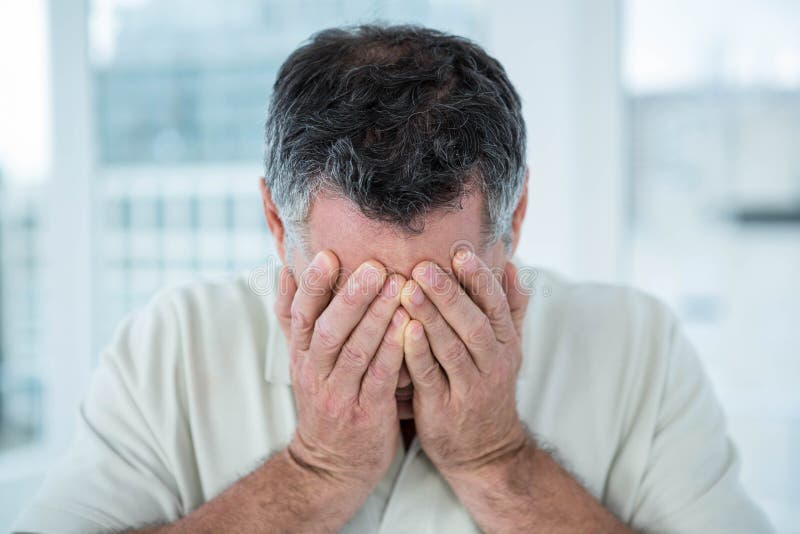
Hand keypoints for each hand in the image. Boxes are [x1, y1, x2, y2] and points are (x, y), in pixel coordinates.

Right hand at [274, 250, 408, 494]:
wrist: (329, 466)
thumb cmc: (324, 401)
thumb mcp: (302, 361)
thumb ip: (297, 319)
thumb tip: (286, 270)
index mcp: (300, 355)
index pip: (299, 315)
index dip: (313, 285)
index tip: (328, 254)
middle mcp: (314, 373)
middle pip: (327, 329)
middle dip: (351, 296)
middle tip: (374, 266)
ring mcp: (338, 395)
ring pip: (355, 351)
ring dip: (377, 317)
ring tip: (398, 286)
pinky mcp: (365, 414)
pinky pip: (379, 378)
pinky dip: (393, 351)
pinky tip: (409, 326)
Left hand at [399, 249, 529, 478]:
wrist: (485, 451)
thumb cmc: (489, 389)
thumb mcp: (508, 350)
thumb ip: (510, 309)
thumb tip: (512, 266)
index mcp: (506, 343)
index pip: (497, 306)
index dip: (479, 279)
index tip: (460, 253)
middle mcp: (493, 364)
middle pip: (474, 324)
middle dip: (449, 294)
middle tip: (423, 267)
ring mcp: (470, 388)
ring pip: (452, 349)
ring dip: (430, 318)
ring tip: (407, 289)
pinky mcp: (445, 408)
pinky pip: (431, 378)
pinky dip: (418, 354)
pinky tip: (404, 331)